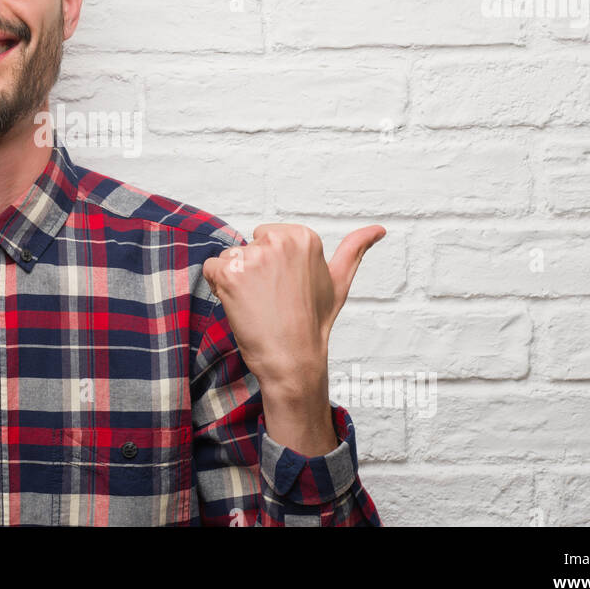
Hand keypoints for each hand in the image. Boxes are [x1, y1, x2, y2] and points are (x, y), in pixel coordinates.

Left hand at [201, 223, 385, 394]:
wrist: (292, 359)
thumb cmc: (314, 323)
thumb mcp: (339, 281)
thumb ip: (355, 249)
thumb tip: (378, 229)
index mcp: (303, 236)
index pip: (266, 236)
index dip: (271, 265)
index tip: (286, 288)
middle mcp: (278, 241)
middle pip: (247, 246)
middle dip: (253, 269)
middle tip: (272, 299)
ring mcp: (253, 256)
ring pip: (229, 258)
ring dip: (235, 280)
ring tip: (258, 304)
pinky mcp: (229, 273)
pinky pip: (210, 269)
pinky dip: (217, 287)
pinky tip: (240, 305)